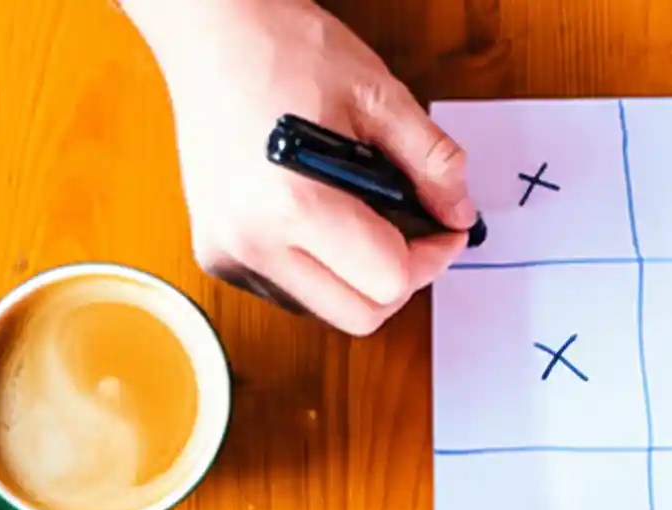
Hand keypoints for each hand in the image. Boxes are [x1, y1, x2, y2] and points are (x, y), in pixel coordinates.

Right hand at [123, 0, 473, 334]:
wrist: (212, 32)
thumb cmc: (285, 49)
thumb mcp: (379, 96)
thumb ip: (431, 162)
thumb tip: (459, 213)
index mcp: (291, 204)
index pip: (389, 279)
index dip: (433, 257)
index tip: (445, 229)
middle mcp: (250, 241)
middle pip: (359, 315)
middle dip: (400, 279)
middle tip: (416, 233)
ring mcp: (227, 253)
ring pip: (325, 310)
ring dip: (358, 278)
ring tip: (363, 215)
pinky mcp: (216, 254)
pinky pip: (290, 292)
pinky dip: (322, 269)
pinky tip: (323, 216)